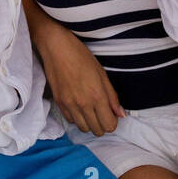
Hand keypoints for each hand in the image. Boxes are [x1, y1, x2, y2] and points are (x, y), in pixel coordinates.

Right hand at [33, 18, 123, 136]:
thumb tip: (121, 114)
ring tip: (90, 110)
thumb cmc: (81, 56)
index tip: (111, 113)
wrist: (56, 48)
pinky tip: (79, 106)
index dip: (113, 122)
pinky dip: (77, 118)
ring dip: (89, 123)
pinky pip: (71, 121)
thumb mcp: (102, 73)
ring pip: (83, 128)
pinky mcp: (59, 103)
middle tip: (102, 112)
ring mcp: (69, 105)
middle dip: (102, 124)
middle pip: (97, 130)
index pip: (109, 125)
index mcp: (97, 96)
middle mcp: (83, 104)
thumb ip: (112, 96)